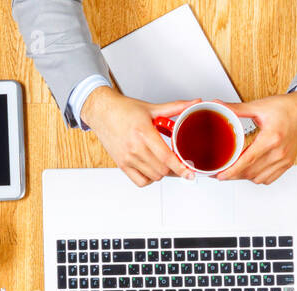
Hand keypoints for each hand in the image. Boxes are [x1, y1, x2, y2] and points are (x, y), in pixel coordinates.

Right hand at [80, 86, 194, 186]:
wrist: (102, 112)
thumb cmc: (124, 110)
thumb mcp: (151, 108)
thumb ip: (175, 108)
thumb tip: (194, 103)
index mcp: (144, 133)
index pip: (166, 157)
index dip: (180, 167)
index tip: (189, 173)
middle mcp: (135, 148)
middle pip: (162, 170)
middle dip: (173, 168)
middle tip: (177, 161)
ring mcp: (127, 158)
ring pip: (153, 177)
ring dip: (162, 173)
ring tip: (164, 163)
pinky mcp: (122, 165)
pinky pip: (140, 181)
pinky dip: (149, 178)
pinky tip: (151, 169)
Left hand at [216, 88, 296, 183]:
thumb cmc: (287, 107)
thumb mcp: (260, 106)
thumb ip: (237, 109)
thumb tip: (220, 106)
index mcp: (272, 138)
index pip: (247, 160)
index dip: (231, 170)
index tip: (220, 175)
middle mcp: (279, 152)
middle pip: (250, 172)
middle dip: (233, 175)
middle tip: (221, 172)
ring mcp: (285, 159)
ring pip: (258, 178)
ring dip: (244, 177)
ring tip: (235, 171)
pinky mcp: (288, 163)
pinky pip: (269, 179)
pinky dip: (257, 178)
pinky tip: (250, 171)